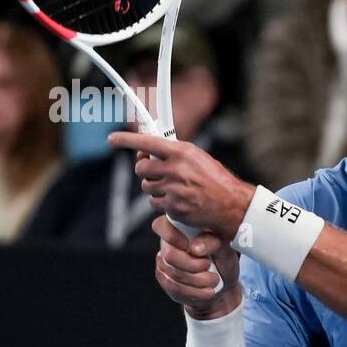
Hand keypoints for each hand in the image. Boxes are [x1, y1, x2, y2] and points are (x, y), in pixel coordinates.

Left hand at [108, 131, 253, 238]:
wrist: (233, 205)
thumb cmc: (218, 181)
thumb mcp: (198, 158)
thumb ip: (175, 154)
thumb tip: (152, 151)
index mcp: (183, 152)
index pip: (148, 142)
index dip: (127, 140)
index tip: (112, 139)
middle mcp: (176, 169)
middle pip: (142, 168)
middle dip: (145, 171)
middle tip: (156, 173)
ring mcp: (173, 189)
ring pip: (147, 187)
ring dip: (156, 188)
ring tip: (175, 189)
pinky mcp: (173, 207)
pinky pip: (156, 203)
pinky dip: (163, 203)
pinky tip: (179, 201)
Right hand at [151, 215, 240, 317]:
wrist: (223, 286)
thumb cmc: (222, 261)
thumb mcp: (225, 249)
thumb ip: (212, 242)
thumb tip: (195, 247)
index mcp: (180, 228)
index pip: (161, 225)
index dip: (172, 236)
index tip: (191, 247)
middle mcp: (168, 244)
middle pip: (170, 255)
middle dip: (194, 265)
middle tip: (209, 266)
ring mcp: (163, 262)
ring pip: (174, 274)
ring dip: (198, 281)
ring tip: (214, 280)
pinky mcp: (164, 279)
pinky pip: (174, 288)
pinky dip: (195, 292)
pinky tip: (207, 291)